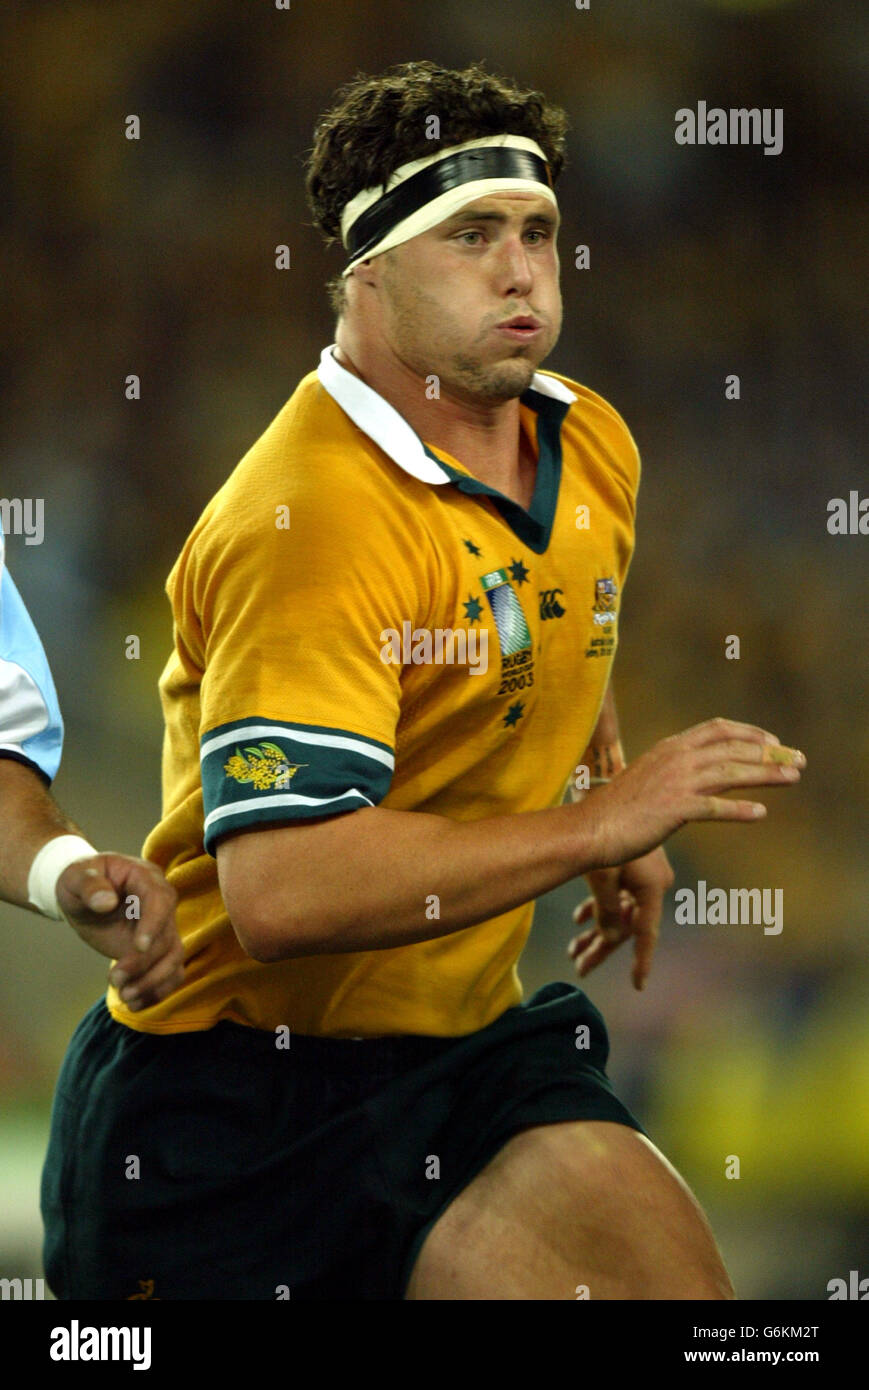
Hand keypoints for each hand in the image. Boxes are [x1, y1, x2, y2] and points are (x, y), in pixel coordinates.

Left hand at [56, 854, 183, 1010]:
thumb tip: (105, 902)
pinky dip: (157, 991)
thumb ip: (89, 885)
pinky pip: (170, 973)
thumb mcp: (75, 877)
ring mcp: (162, 928)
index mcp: (145, 878)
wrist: (84, 895)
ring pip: (174, 958)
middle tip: (115, 980)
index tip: (137, 947)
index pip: (160, 900)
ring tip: (125, 997)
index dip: (153, 924)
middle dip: (144, 963)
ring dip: (153, 982)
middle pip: (168, 936)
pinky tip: (134, 1004)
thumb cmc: (80, 881)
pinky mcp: (158, 949)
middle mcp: (161, 903)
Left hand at [567, 847, 673, 989]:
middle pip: (628, 926)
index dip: (641, 962)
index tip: (638, 985)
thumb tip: (608, 938)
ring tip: (572, 949)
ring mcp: (643, 874)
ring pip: (620, 911)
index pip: (645, 934)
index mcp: (652, 888)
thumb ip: (607, 912)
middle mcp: (653, 884)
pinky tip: (578, 919)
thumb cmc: (601, 836)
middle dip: (601, 948)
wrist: (605, 795)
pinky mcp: (633, 865)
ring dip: (597, 930)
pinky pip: (618, 895)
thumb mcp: (602, 877)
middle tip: (578, 966)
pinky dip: (599, 908)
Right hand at [575, 717, 805, 869]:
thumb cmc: (615, 809)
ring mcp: (676, 782)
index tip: (773, 741)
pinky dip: (740, 810)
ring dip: (766, 774)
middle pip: (733, 748)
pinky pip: (715, 807)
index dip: (749, 733)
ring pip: (731, 773)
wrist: (590, 827)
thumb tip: (695, 778)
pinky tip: (760, 813)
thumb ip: (672, 772)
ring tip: (793, 778)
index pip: (717, 729)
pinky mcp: (675, 809)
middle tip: (797, 760)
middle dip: (770, 752)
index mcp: (669, 747)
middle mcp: (676, 758)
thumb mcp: (646, 778)